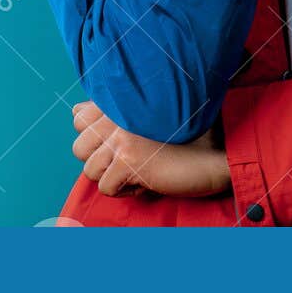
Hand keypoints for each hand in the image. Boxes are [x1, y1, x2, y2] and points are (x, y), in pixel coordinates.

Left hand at [71, 101, 229, 197]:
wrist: (216, 153)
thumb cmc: (186, 138)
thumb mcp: (147, 120)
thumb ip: (112, 114)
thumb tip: (75, 112)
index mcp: (123, 100)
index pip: (79, 117)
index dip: (94, 136)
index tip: (120, 142)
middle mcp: (119, 114)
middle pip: (80, 147)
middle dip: (100, 161)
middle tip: (129, 160)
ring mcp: (123, 137)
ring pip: (91, 170)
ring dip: (114, 177)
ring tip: (140, 170)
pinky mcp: (130, 161)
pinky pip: (106, 187)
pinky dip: (125, 191)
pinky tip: (147, 180)